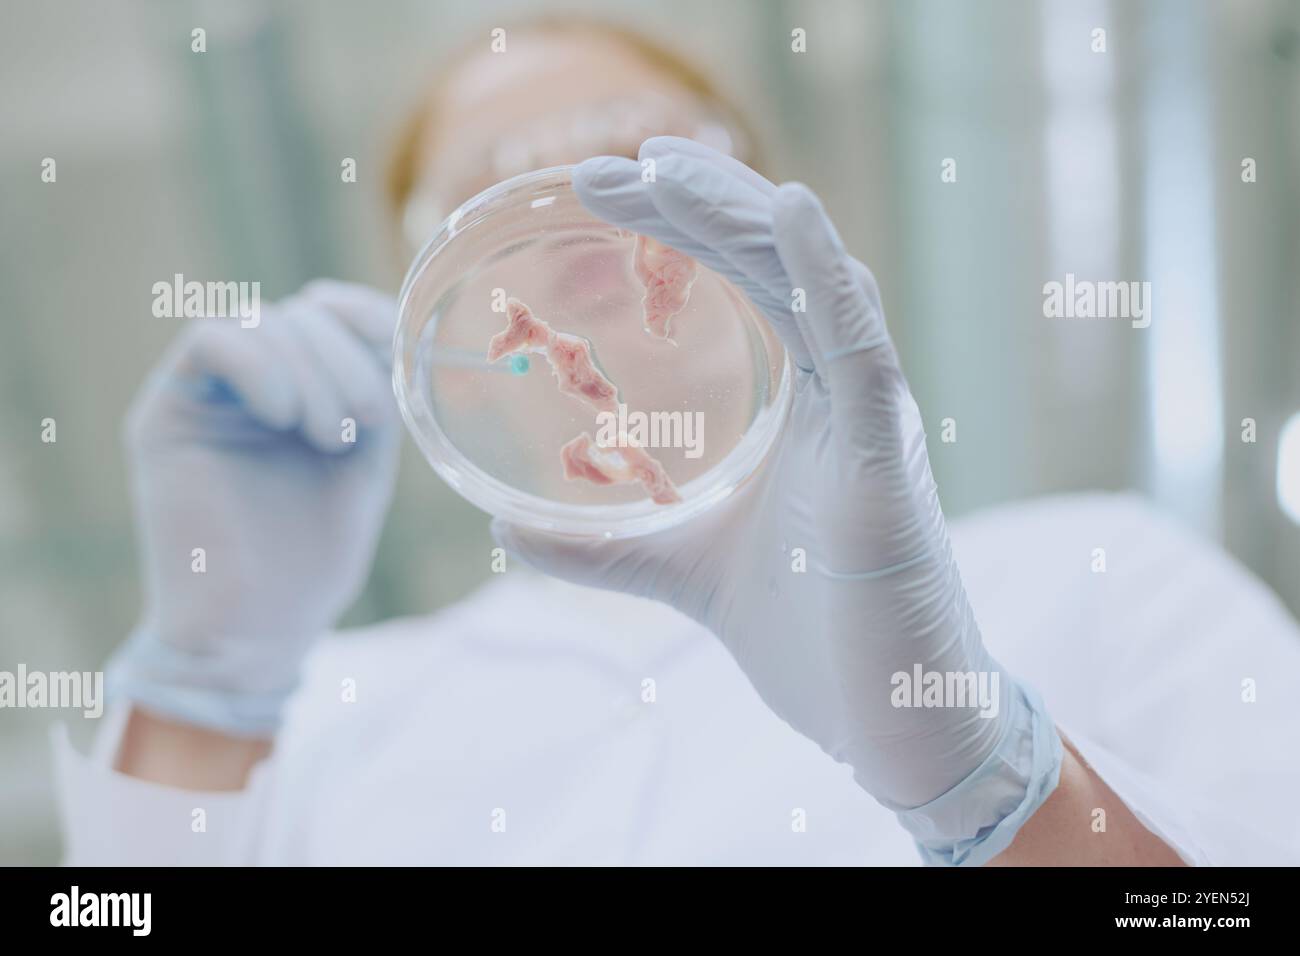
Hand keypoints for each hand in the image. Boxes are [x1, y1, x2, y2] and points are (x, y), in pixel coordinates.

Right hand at [107, 281, 399, 736]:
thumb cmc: (313, 561)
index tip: (396, 348)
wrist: (256, 632)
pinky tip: (282, 416)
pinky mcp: (166, 414)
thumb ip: (374, 397)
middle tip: (361, 424)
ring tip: (327, 438)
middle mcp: (250, 387)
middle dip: (346, 358)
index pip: (329, 312)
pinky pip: (210, 340)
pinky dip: (259, 365)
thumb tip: (395, 334)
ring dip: (312, 372)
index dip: (366, 314)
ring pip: (262, 320)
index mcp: (300, 393)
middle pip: (302, 314)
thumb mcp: (366, 465)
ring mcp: (206, 397)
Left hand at [492, 138, 1061, 864]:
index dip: (683, 229)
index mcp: (809, 409)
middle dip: (693, 204)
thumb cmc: (814, 638)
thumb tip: (511, 533)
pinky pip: (861, 350)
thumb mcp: (684, 570)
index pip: (748, 286)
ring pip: (815, 283)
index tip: (602, 191)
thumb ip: (607, 546)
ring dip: (741, 217)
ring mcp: (872, 422)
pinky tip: (787, 213)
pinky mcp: (888, 462)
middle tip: (601, 167)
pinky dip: (826, 275)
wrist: (893, 724)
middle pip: (773, 265)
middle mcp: (846, 396)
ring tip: (664, 167)